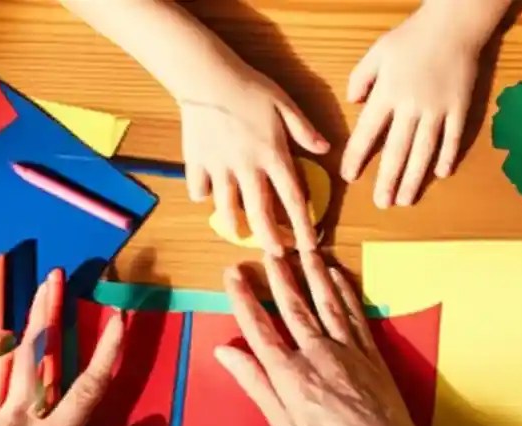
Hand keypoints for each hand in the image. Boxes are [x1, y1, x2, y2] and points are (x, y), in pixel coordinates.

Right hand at [181, 54, 329, 253]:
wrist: (205, 76)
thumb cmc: (249, 86)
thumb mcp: (284, 103)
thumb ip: (304, 130)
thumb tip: (325, 148)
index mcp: (273, 155)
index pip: (293, 198)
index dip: (303, 225)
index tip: (309, 246)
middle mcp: (247, 167)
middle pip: (260, 213)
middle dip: (270, 239)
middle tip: (276, 254)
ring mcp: (219, 167)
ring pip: (227, 208)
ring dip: (235, 225)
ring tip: (240, 233)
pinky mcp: (196, 163)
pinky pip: (199, 189)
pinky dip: (203, 195)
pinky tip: (207, 196)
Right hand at [215, 253, 428, 425]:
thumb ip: (257, 385)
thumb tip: (225, 351)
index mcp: (290, 374)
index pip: (260, 328)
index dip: (244, 299)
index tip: (232, 273)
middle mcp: (317, 353)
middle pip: (293, 307)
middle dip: (277, 276)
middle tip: (266, 247)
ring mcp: (348, 349)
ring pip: (326, 302)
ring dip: (311, 273)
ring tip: (300, 247)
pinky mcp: (372, 353)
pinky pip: (355, 314)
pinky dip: (344, 292)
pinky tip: (336, 274)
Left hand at [341, 0, 494, 207]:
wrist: (454, 24)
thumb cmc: (412, 36)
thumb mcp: (377, 51)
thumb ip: (361, 78)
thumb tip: (352, 103)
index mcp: (387, 93)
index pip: (367, 132)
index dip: (357, 156)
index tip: (350, 176)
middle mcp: (411, 106)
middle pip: (397, 151)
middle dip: (387, 180)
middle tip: (382, 204)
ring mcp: (438, 110)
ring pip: (424, 152)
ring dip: (415, 179)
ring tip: (407, 200)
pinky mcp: (460, 108)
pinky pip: (453, 138)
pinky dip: (448, 157)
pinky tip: (441, 175)